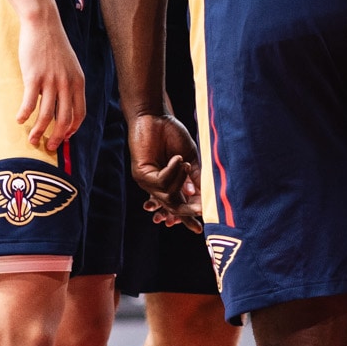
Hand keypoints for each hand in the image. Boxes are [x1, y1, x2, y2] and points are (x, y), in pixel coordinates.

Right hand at [15, 0, 85, 151]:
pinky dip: (24, 114)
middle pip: (65, 119)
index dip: (72, 129)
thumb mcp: (69, 65)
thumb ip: (69, 83)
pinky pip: (30, 103)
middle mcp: (67, 84)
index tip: (65, 137)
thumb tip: (62, 103)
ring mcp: (51, 81)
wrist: (43, 24)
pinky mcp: (34, 77)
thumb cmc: (54, 45)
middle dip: (57, 137)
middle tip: (49, 147)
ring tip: (32, 140)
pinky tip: (19, 120)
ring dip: (39, 131)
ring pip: (47, 115)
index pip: (80, 113)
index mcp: (78, 82)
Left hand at [129, 113, 202, 229]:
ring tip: (186, 164)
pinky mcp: (141, 174)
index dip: (188, 218)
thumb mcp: (190, 158)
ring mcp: (147, 182)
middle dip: (187, 211)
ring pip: (168, 196)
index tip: (199, 229)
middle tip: (201, 209)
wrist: (154, 116)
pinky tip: (178, 159)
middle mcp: (156, 186)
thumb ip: (196, 178)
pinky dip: (172, 172)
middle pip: (172, 207)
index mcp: (168, 183)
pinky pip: (160, 182)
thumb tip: (206, 197)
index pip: (178, 206)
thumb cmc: (171, 134)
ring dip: (181, 181)